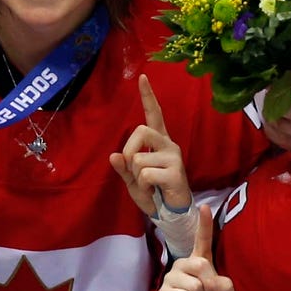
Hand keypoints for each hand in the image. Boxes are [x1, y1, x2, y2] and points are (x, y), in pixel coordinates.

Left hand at [110, 76, 192, 215]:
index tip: (142, 77)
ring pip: (139, 158)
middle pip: (141, 130)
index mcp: (158, 142)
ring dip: (136, 175)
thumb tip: (114, 155)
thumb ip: (123, 168)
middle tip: (135, 170)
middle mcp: (168, 144)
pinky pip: (146, 174)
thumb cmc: (153, 192)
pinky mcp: (176, 172)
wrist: (171, 213)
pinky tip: (154, 190)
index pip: (154, 114)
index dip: (148, 96)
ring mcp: (174, 157)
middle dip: (130, 150)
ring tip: (149, 184)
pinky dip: (143, 185)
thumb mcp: (133, 180)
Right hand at [155, 210, 234, 290]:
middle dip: (208, 285)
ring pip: (193, 284)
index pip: (201, 241)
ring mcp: (171, 278)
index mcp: (199, 262)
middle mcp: (183, 265)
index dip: (204, 225)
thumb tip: (213, 282)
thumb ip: (226, 287)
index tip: (204, 207)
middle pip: (200, 264)